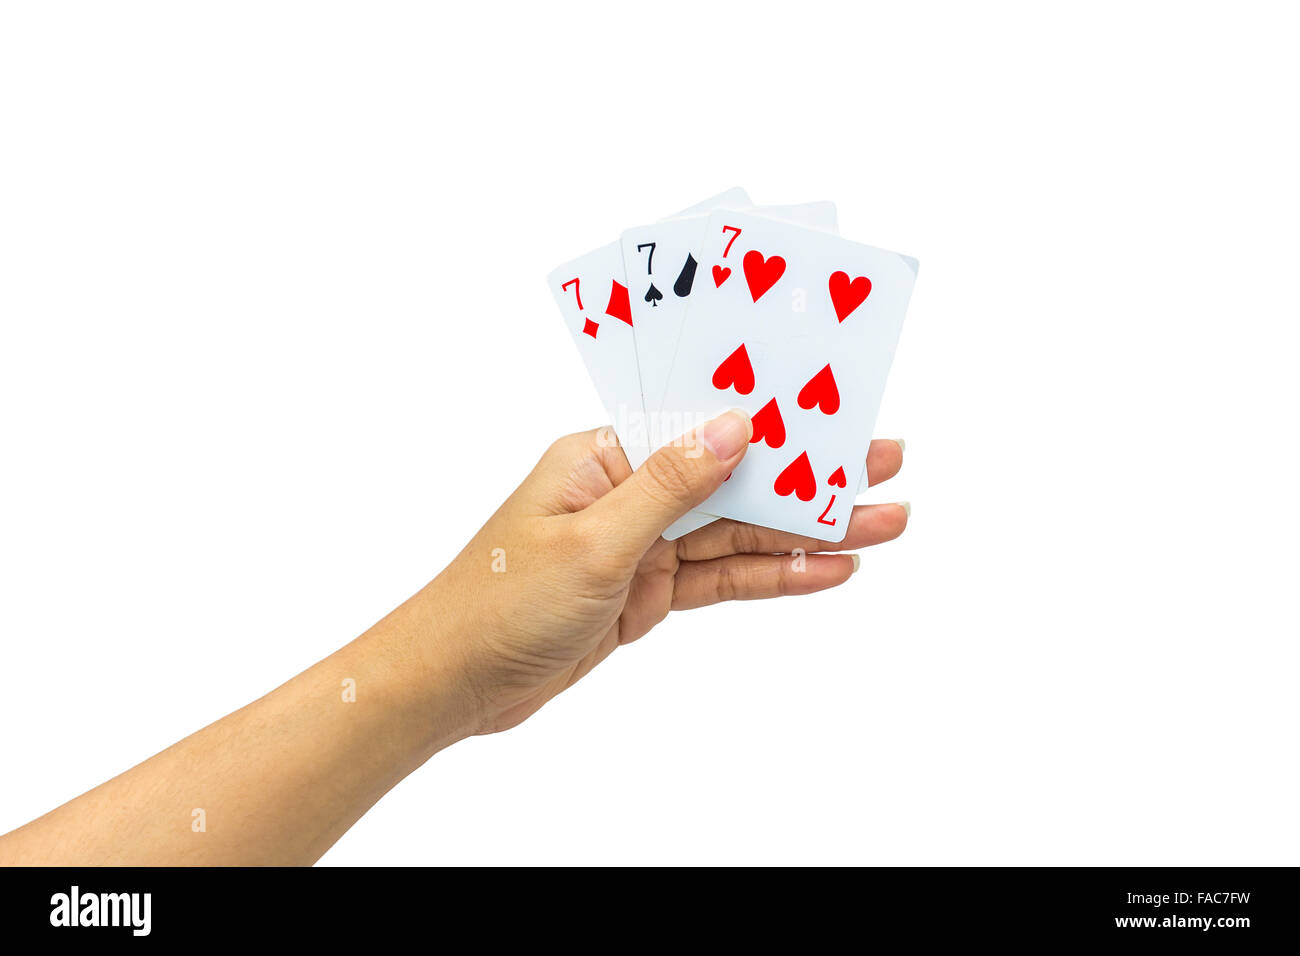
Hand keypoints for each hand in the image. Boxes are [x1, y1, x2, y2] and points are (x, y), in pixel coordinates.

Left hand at [424, 411, 908, 733]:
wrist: (453, 682)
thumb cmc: (498, 602)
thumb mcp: (594, 540)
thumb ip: (671, 487)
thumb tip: (735, 424)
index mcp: (604, 457)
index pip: (707, 430)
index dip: (778, 424)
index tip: (839, 416)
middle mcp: (629, 492)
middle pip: (736, 480)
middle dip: (810, 479)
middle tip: (886, 469)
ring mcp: (643, 544)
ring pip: (739, 532)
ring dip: (807, 532)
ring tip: (881, 526)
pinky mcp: (648, 593)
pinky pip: (722, 579)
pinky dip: (773, 576)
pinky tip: (825, 571)